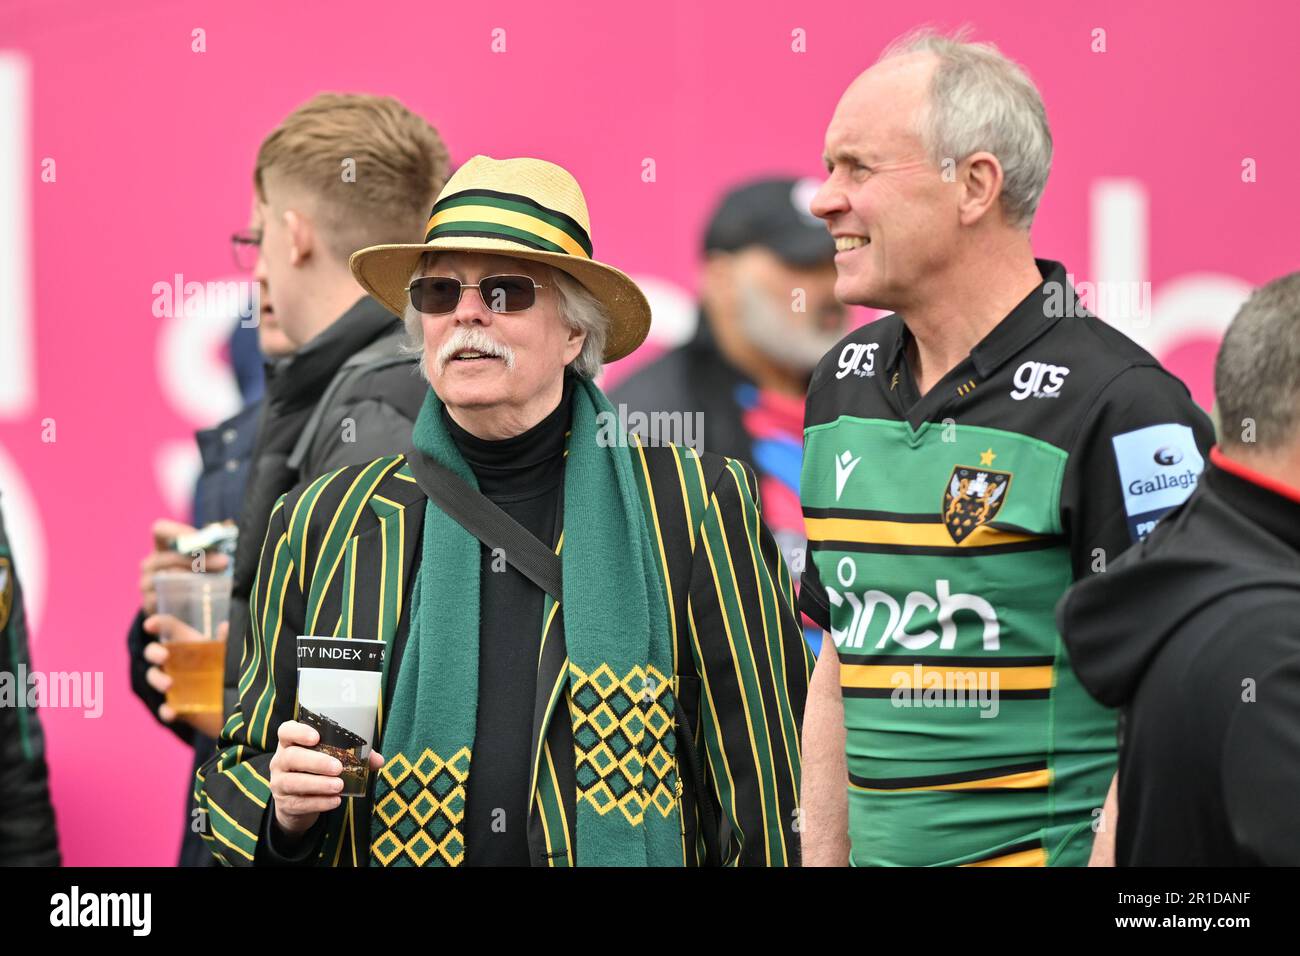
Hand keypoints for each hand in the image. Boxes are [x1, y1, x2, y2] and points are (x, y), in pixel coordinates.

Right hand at [139, 519, 229, 614]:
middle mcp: (150, 563)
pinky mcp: (148, 603)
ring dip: (196, 579)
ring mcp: (146, 583)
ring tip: (216, 582)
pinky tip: (200, 599)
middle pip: (172, 557)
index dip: (178, 531)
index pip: (160, 530)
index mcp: (162, 548)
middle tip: (224, 563)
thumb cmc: (195, 579)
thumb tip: (225, 550)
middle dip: (201, 559)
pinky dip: (185, 597)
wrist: (181, 609)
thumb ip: (210, 553)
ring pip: (170, 577)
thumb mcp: (202, 563)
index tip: (200, 538)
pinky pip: (167, 598)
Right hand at [142, 616, 226, 738]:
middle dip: (153, 652)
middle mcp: (177, 663)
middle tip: (163, 656)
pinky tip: (171, 711)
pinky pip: (165, 709)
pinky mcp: (178, 708)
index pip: (170, 629)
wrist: (238, 706)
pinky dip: (165, 710)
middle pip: (154, 652)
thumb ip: (228, 642)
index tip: (150, 625)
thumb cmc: (232, 672)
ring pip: (154, 678)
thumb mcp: (231, 655)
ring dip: (157, 680)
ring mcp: (174, 686)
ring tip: (169, 684)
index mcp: (189, 645)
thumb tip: (226, 626)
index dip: (158, 624)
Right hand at [269, 720, 383, 837]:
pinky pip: (300, 803)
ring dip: (318, 784)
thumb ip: (353, 756)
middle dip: (316, 762)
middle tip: (338, 767)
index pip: (286, 731)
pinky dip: (319, 802)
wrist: (297, 803)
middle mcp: (280, 761)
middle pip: (291, 757)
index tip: (316, 736)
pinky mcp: (284, 804)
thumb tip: (378, 760)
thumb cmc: (316, 771)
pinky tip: (335, 801)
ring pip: (293, 782)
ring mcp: (279, 783)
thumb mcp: (329, 759)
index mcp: (291, 743)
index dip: (299, 732)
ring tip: (339, 786)